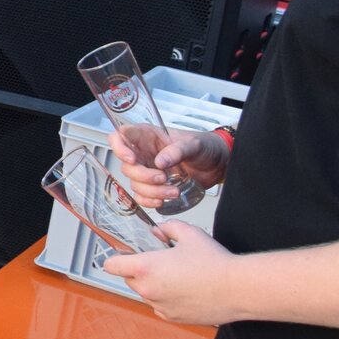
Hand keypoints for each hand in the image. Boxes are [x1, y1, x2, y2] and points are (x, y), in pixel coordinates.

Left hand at [101, 221, 238, 324]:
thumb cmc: (214, 261)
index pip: (111, 266)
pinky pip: (159, 306)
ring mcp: (159, 306)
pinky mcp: (172, 318)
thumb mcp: (189, 233)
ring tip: (177, 276)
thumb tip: (157, 232)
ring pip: (145, 294)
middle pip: (129, 280)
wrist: (238, 289)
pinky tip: (184, 290)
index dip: (117, 259)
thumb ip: (167, 227)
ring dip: (153, 285)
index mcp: (146, 268)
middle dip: (139, 271)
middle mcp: (148, 290)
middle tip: (161, 262)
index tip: (126, 255)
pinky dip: (166, 299)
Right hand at [109, 127, 228, 208]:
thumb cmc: (206, 147)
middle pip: (126, 166)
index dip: (119, 148)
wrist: (218, 165)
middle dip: (143, 176)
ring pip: (135, 184)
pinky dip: (149, 201)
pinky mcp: (154, 186)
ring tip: (174, 190)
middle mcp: (144, 153)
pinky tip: (163, 200)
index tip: (132, 159)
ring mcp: (148, 170)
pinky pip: (142, 197)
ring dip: (152, 191)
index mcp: (148, 136)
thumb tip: (160, 162)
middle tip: (163, 178)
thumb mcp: (194, 144)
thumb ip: (177, 150)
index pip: (121, 136)